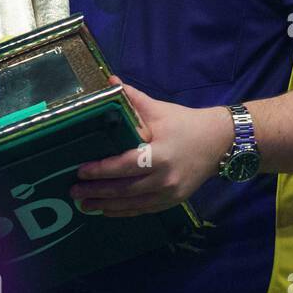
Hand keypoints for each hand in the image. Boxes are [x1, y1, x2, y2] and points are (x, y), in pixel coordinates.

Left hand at [69, 80, 233, 217]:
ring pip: (132, 204)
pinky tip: (107, 210)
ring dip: (106, 206)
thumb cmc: (185, 123)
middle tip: (73, 192)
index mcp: (160, 155)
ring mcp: (170, 194)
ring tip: (84, 205)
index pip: (124, 166)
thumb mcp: (160, 110)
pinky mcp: (173, 201)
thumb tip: (110, 81)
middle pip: (124, 190)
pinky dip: (123, 211)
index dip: (101, 171)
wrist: (219, 142)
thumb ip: (133, 99)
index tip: (80, 172)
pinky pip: (143, 209)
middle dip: (97, 192)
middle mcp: (164, 179)